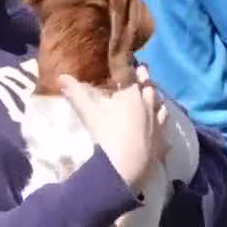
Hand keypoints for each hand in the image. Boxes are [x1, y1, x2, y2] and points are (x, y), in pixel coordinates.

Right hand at [59, 65, 164, 192]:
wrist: (126, 163)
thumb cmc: (107, 132)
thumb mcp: (89, 112)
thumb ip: (76, 93)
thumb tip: (61, 76)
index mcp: (132, 94)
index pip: (134, 76)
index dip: (134, 68)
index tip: (136, 63)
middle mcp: (149, 105)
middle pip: (150, 88)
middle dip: (147, 80)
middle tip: (146, 74)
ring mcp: (158, 123)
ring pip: (162, 107)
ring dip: (158, 101)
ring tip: (157, 99)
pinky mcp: (162, 141)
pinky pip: (165, 132)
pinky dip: (163, 128)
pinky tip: (162, 132)